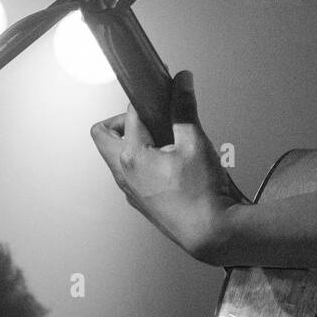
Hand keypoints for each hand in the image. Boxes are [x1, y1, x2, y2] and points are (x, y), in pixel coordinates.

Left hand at [90, 71, 241, 262]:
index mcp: (131, 157)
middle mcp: (124, 174)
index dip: (147, 97)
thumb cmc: (202, 195)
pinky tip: (172, 163)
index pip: (130, 114)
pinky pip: (132, 173)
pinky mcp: (142, 201)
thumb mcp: (196, 143)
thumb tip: (181, 82)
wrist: (212, 234)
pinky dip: (145, 161)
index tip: (161, 90)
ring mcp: (131, 190)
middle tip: (154, 119)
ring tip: (168, 141)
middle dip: (126, 120)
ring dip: (136, 141)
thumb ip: (184, 109)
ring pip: (118, 156)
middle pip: (104, 134)